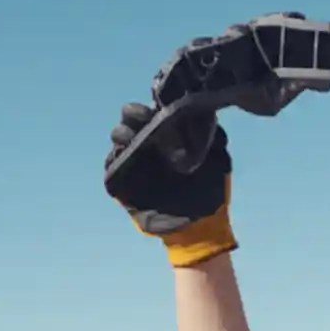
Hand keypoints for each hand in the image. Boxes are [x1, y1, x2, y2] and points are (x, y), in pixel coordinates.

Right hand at [104, 103, 235, 267]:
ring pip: (117, 136)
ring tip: (135, 139)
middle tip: (144, 118)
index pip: (152, 110)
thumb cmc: (211, 189)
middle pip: (128, 118)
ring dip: (123, 133)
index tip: (159, 105)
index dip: (152, 104)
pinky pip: (111, 165)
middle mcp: (148, 144)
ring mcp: (134, 161)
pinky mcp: (123, 182)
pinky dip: (115, 158)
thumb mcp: (218, 156)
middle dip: (133, 113)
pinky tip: (125, 155)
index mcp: (169, 134)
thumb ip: (208, 132)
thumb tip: (201, 109)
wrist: (201, 225)